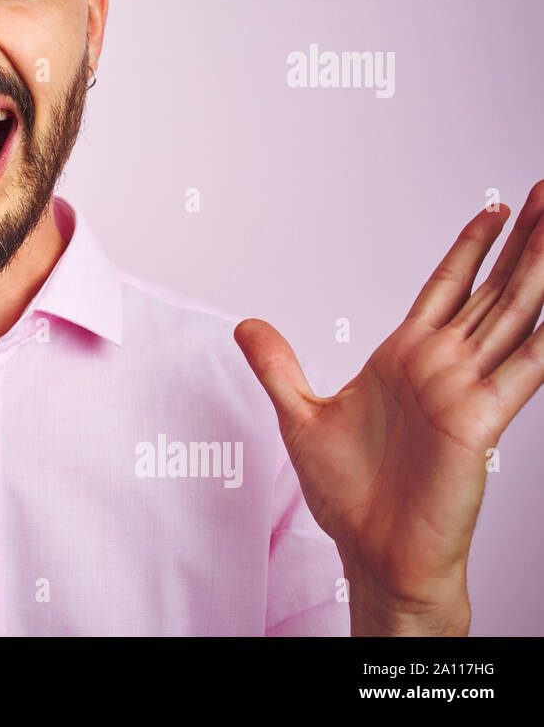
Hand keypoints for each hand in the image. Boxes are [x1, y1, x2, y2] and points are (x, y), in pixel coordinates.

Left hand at [234, 180, 543, 634]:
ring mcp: (466, 390)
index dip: (471, 248)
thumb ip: (277, 366)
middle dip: (522, 241)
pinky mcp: (480, 421)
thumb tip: (246, 325)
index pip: (447, 288)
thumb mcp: (298, 415)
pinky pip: (524, 369)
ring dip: (540, 271)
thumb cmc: (348, 496)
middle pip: (491, 289)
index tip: (494, 207)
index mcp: (406, 359)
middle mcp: (443, 367)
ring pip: (514, 315)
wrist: (372, 553)